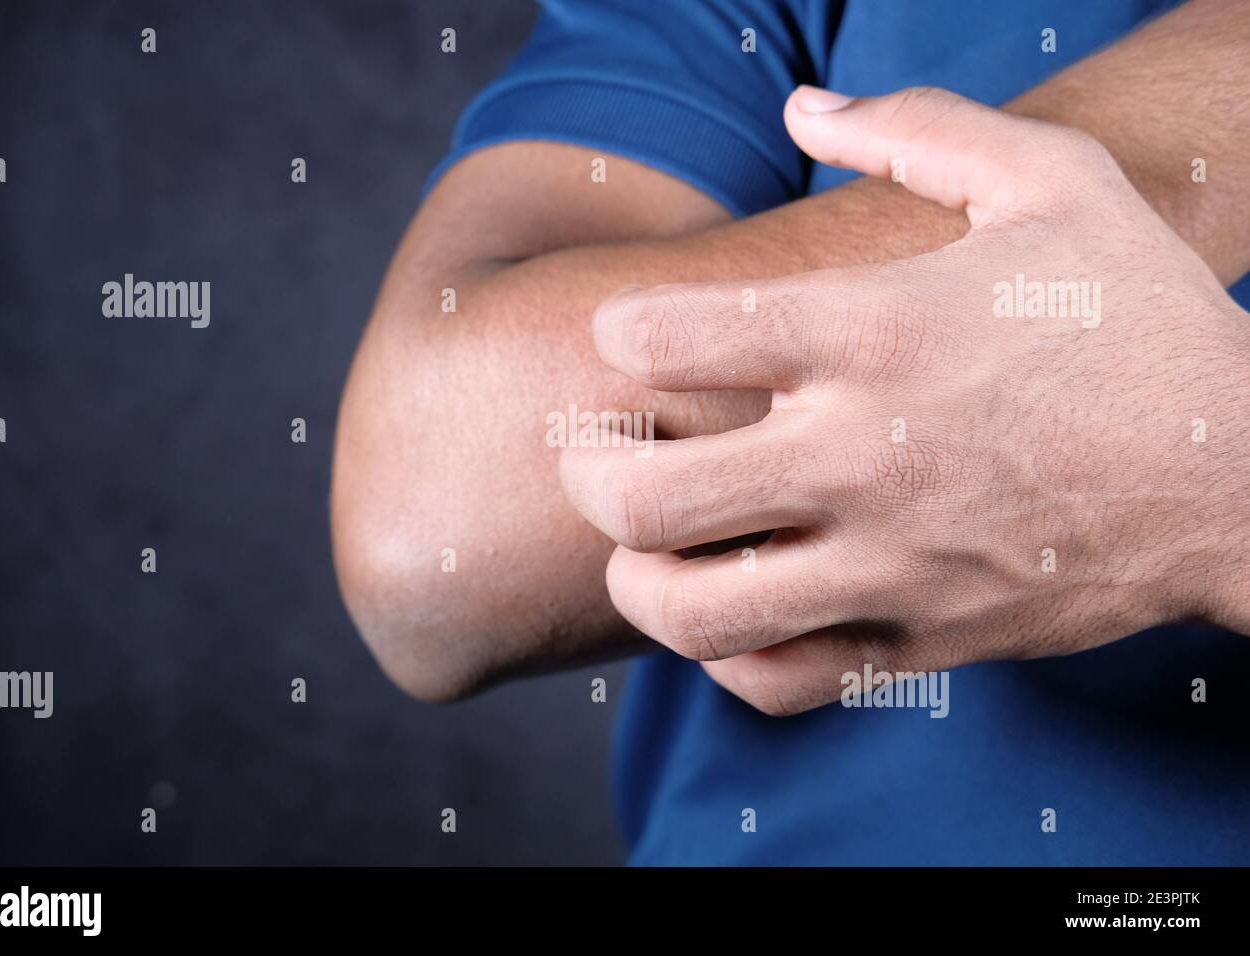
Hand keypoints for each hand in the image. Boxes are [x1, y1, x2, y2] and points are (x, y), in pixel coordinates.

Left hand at [558, 86, 1249, 715]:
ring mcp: (888, 561)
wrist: (1246, 479)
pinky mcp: (918, 638)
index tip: (641, 337)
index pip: (669, 337)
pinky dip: (727, 655)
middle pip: (643, 496)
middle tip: (604, 448)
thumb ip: (921, 131)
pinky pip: (775, 681)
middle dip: (588, 469)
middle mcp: (866, 455)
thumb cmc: (1140, 323)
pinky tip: (740, 602)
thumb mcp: (1057, 184)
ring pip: (689, 612)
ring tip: (650, 541)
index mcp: (879, 332)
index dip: (623, 332)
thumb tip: (803, 106)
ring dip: (636, 578)